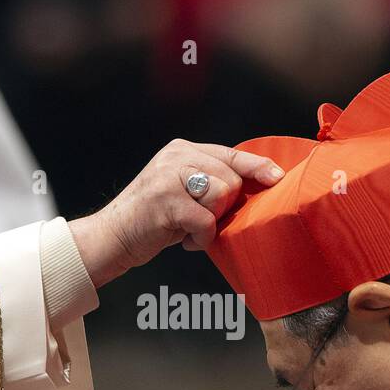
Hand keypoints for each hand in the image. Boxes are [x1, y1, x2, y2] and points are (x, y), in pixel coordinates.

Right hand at [69, 139, 282, 287]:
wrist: (113, 237)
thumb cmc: (153, 220)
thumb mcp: (182, 190)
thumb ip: (209, 181)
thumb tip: (256, 185)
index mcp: (182, 150)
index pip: (230, 154)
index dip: (256, 166)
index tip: (276, 177)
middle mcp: (176, 156)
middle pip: (231, 179)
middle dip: (224, 206)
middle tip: (200, 218)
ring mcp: (169, 176)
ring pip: (222, 196)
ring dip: (211, 221)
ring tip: (189, 227)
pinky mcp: (166, 201)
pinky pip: (206, 221)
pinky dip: (201, 238)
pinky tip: (184, 239)